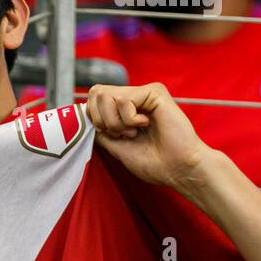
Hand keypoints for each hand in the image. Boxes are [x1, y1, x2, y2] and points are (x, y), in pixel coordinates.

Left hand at [85, 83, 214, 193]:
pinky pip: (122, 99)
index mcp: (125, 109)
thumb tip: (82, 112)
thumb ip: (99, 128)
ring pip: (104, 96)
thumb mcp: (114, 145)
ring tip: (135, 131)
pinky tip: (146, 124)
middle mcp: (134, 97)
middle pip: (95, 93)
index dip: (94, 120)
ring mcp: (144, 92)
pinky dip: (129, 119)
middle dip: (102, 120)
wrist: (178, 169)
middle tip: (124, 134)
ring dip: (115, 122)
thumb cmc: (153, 162)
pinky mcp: (154, 91)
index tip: (115, 136)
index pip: (93, 99)